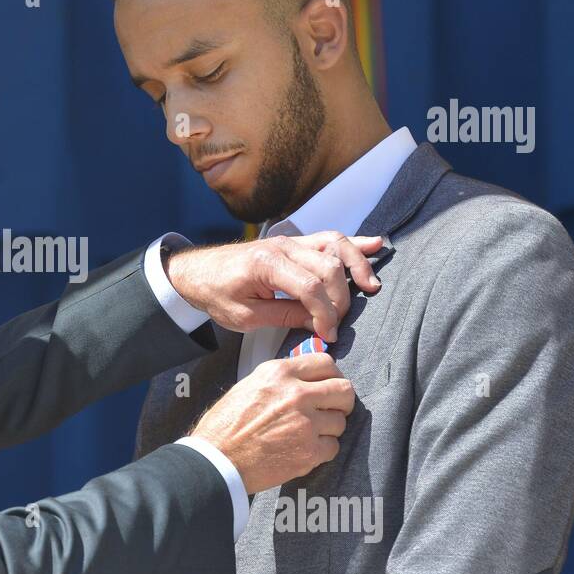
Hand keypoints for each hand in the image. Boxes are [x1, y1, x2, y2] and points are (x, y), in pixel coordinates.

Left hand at [165, 231, 383, 340]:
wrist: (198, 272)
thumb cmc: (217, 293)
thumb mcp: (245, 316)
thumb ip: (284, 316)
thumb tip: (318, 323)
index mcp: (266, 265)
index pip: (310, 288)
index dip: (325, 314)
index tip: (327, 335)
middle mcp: (282, 247)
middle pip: (328, 268)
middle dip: (340, 299)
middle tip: (336, 324)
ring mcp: (290, 241)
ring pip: (335, 246)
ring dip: (357, 265)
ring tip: (371, 286)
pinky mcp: (294, 242)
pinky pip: (329, 238)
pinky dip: (353, 243)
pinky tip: (374, 245)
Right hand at [190, 352, 353, 493]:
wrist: (217, 460)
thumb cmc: (225, 426)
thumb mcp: (249, 386)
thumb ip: (280, 380)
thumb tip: (305, 379)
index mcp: (279, 373)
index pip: (326, 363)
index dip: (332, 375)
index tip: (330, 385)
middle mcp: (296, 394)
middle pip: (344, 390)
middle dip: (341, 401)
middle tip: (331, 410)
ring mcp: (305, 424)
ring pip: (340, 421)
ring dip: (329, 429)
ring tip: (308, 434)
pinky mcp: (309, 452)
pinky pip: (333, 447)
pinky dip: (322, 451)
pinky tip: (303, 450)